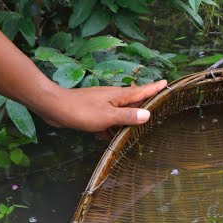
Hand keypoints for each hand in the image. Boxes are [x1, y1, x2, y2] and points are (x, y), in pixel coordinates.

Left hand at [38, 80, 167, 134]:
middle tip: (161, 110)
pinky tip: (112, 139)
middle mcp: (113, 98)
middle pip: (134, 102)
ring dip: (129, 121)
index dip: (155, 88)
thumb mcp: (108, 116)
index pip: (142, 91)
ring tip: (141, 130)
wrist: (55, 108)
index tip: (168, 83)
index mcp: (120, 96)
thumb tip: (148, 114)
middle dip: (146, 106)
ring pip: (121, 113)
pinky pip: (109, 121)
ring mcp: (103, 105)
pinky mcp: (94, 113)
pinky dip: (112, 128)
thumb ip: (127, 116)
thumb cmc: (82, 110)